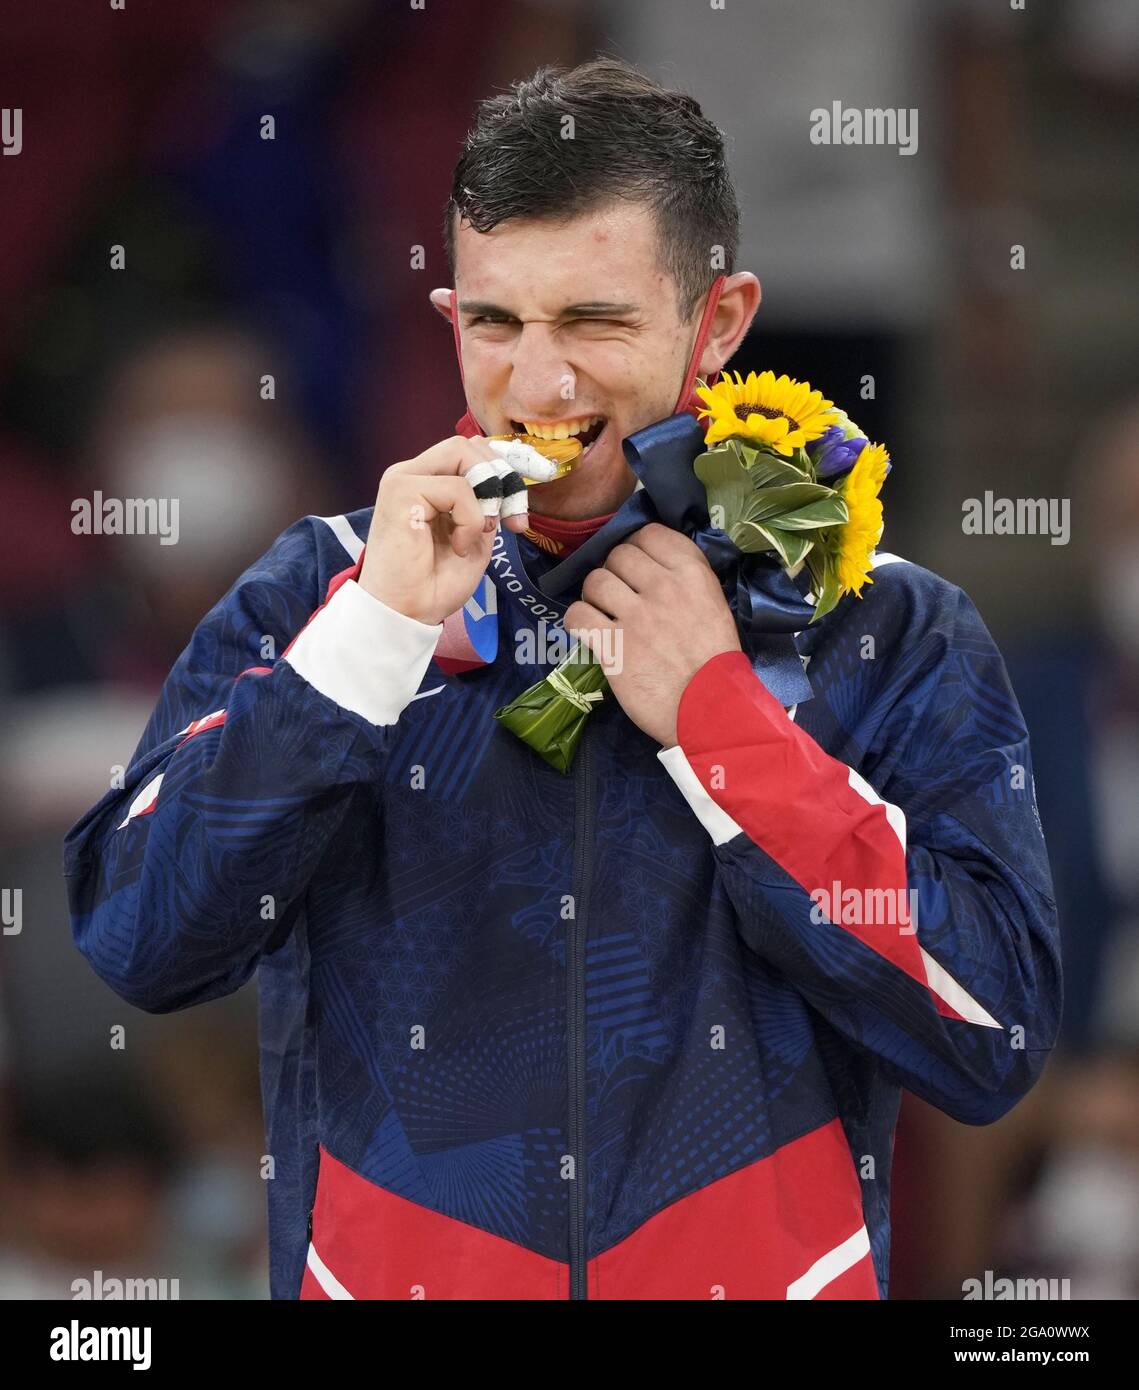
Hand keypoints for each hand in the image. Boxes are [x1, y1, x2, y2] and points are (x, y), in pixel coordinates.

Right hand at [360, 435, 554, 625]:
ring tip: (479, 533)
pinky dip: (469, 520)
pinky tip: (458, 546)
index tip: (526, 498)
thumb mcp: (475, 539)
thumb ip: (487, 508)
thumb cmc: (434, 584)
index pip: (469, 451)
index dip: (503, 466)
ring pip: (463, 454)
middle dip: (502, 477)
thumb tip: (508, 488)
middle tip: (513, 518)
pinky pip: (457, 488)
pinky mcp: (401, 492)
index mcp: (426, 482)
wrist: (406, 614)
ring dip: (486, 496)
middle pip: (468, 445)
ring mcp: (403, 480)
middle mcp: (411, 474)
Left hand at [563, 522, 741, 745]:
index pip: (649, 533)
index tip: (636, 567)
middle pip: (618, 555)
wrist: (712, 711)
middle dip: (614, 571)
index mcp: (693, 574)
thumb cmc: (716, 663)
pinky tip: (590, 631)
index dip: (636, 547)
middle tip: (619, 594)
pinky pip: (577, 615)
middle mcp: (663, 587)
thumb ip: (686, 581)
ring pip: (595, 581)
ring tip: (603, 613)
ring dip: (594, 595)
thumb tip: (652, 563)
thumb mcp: (714, 607)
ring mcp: (636, 616)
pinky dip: (578, 621)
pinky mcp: (613, 645)